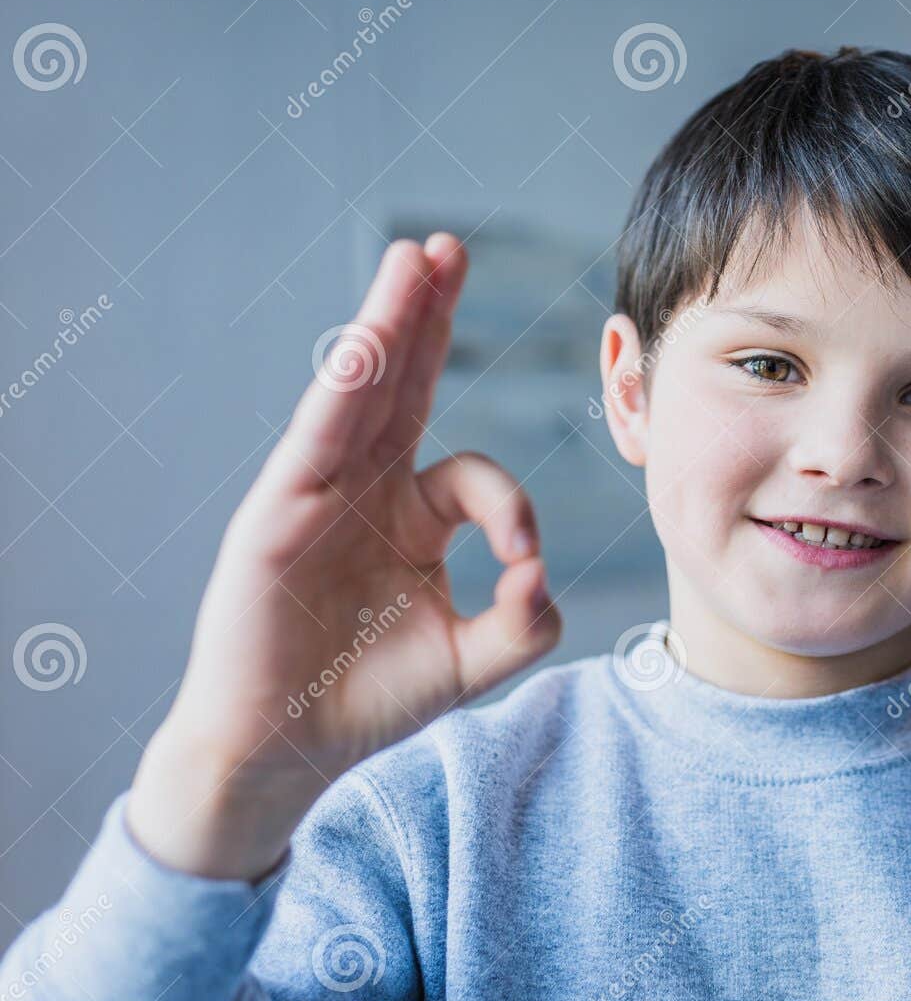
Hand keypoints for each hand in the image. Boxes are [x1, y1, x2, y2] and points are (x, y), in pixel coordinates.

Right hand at [128, 234, 561, 878]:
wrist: (286, 750)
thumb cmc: (371, 701)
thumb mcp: (471, 662)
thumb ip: (524, 621)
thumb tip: (542, 573)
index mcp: (410, 518)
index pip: (472, 475)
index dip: (508, 504)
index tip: (523, 563)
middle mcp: (365, 491)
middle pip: (406, 387)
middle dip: (429, 318)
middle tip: (448, 250)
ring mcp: (319, 494)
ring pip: (361, 392)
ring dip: (390, 322)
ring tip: (416, 257)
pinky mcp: (278, 513)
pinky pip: (317, 437)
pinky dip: (343, 387)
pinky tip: (368, 340)